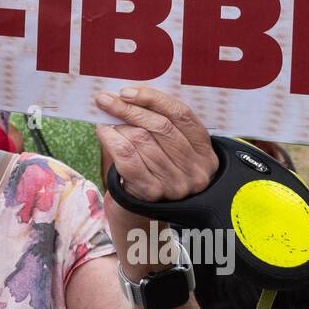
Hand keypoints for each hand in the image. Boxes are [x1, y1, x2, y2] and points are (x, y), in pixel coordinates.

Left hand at [94, 86, 217, 201]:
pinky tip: (103, 133)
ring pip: (141, 140)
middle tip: (105, 99)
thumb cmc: (153, 173)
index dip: (154, 99)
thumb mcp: (168, 150)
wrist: (142, 217)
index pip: (182, 115)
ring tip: (106, 121)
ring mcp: (176, 183)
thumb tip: (125, 97)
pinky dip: (111, 140)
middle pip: (160, 126)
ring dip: (118, 126)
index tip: (128, 91)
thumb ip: (157, 125)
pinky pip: (128, 158)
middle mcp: (196, 169)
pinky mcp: (152, 194)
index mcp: (205, 152)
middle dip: (128, 108)